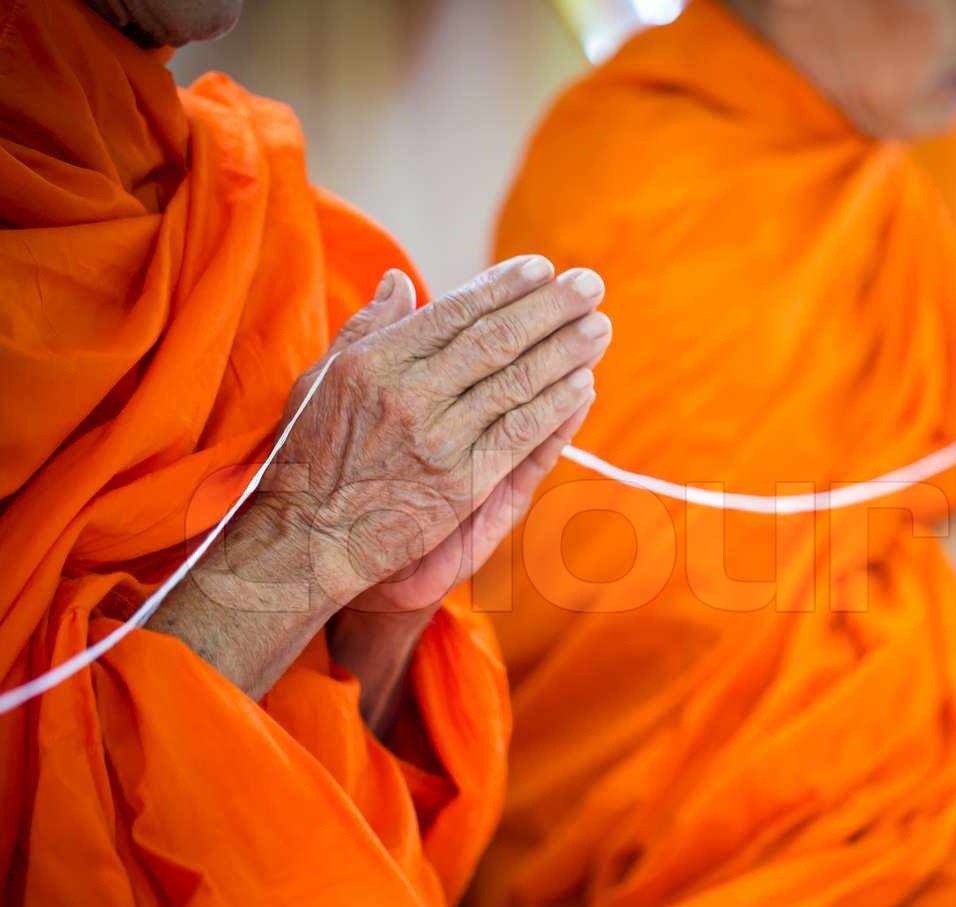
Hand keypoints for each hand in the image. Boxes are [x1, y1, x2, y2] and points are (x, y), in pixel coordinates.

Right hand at [265, 257, 607, 613]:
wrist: (307, 540)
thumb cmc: (312, 455)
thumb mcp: (321, 380)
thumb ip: (367, 329)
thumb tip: (399, 279)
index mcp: (376, 361)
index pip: (456, 311)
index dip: (505, 287)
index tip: (542, 268)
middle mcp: (409, 394)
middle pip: (496, 340)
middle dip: (550, 309)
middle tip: (590, 285)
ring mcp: (437, 440)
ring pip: (516, 383)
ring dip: (565, 352)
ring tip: (599, 327)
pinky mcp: (460, 484)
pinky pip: (519, 436)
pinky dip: (556, 408)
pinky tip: (584, 385)